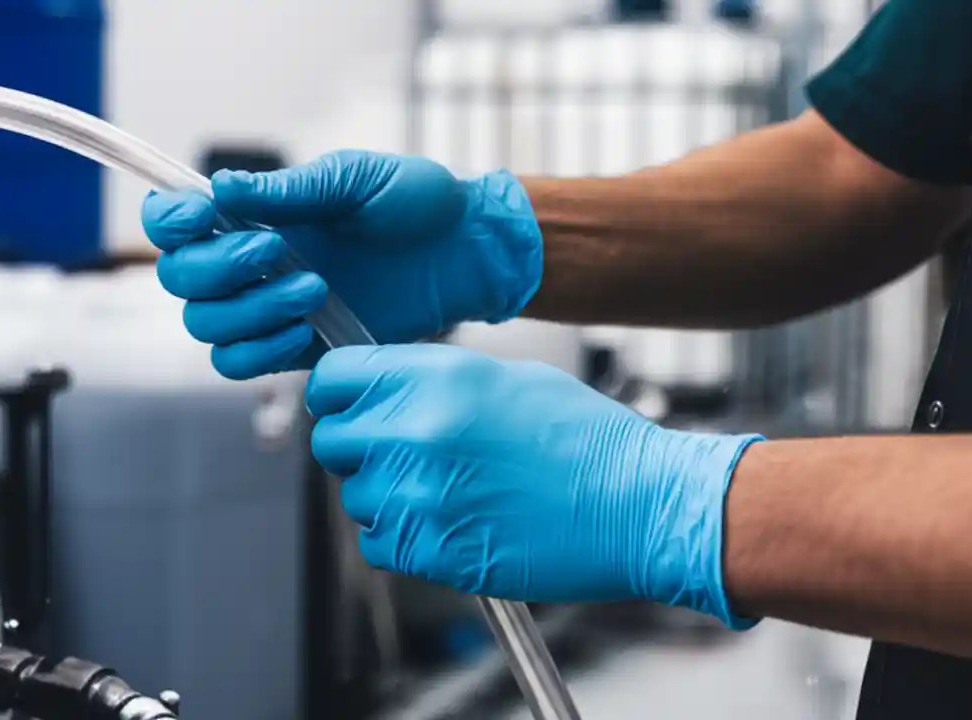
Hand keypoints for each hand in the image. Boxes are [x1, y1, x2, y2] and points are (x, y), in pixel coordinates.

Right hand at [141, 151, 542, 378]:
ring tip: (314, 288)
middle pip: (179, 280)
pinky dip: (259, 350)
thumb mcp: (354, 180)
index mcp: (254, 213)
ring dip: (248, 310)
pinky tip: (303, 329)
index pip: (173, 222)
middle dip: (216, 267)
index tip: (203, 214)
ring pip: (206, 325)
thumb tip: (222, 188)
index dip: (170, 221)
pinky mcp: (294, 347)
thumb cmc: (413, 205)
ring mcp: (267, 307)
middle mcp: (248, 262)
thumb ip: (289, 191)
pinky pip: (240, 364)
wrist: (463, 254)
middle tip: (273, 251)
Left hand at [306, 344, 760, 627]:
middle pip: (332, 440)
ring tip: (447, 491)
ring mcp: (419, 495)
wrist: (639, 505)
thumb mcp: (507, 379)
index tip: (347, 405)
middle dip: (358, 448)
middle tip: (400, 455)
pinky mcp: (431, 551)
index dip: (336, 393)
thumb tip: (384, 388)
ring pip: (356, 496)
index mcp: (437, 378)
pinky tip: (450, 523)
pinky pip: (378, 543)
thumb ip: (434, 381)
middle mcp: (417, 432)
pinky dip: (402, 539)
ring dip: (386, 495)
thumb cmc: (588, 440)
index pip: (334, 378)